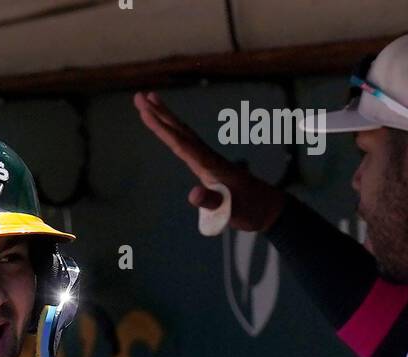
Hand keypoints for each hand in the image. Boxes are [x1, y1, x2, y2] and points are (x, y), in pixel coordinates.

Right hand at [133, 91, 285, 232]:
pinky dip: (176, 132)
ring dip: (166, 117)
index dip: (162, 128)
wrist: (268, 208)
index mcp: (210, 166)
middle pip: (180, 131)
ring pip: (183, 133)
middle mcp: (208, 158)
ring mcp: (209, 160)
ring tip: (149, 101)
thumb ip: (211, 201)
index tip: (145, 112)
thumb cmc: (249, 210)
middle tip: (139, 96)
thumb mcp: (230, 210)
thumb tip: (193, 194)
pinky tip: (170, 128)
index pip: (181, 143)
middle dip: (159, 114)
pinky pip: (188, 143)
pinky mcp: (210, 165)